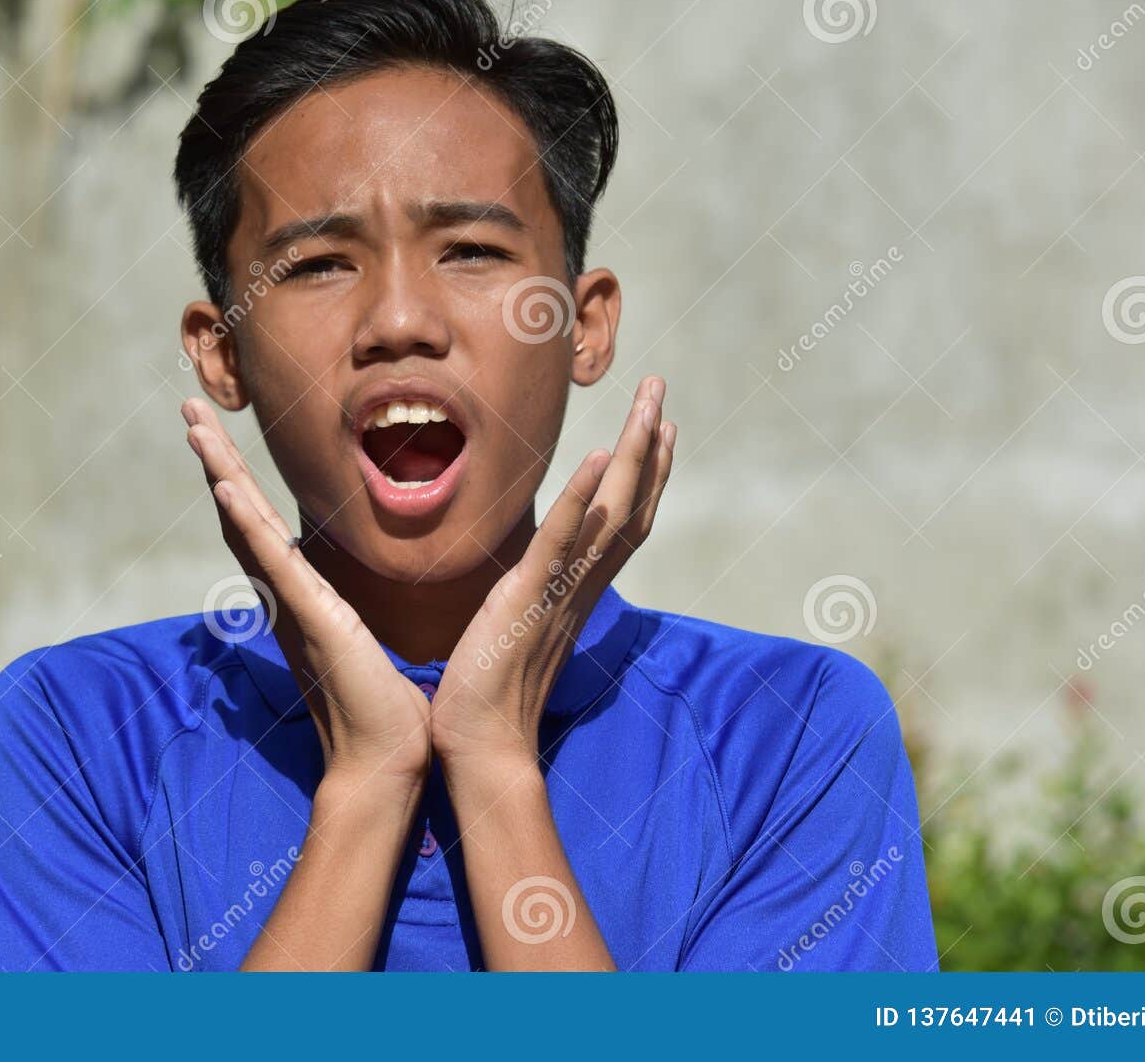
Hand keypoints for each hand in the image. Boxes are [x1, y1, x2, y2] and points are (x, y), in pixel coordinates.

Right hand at [181, 398, 432, 792]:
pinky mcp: (311, 619)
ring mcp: (292, 606)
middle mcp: (285, 597)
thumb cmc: (386, 710)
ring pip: (246, 526)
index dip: (237, 476)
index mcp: (300, 597)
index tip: (218, 432)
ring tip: (195, 426)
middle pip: (239, 513)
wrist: (387, 761)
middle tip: (189, 406)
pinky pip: (272, 564)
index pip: (261, 524)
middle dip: (216, 457)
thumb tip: (351, 609)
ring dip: (220, 470)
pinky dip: (246, 522)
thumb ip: (352, 620)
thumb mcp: (369, 646)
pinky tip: (226, 487)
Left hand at [432, 376, 675, 777]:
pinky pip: (561, 544)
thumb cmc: (486, 698)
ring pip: (611, 515)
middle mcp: (580, 590)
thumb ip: (531, 600)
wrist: (481, 750)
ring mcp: (559, 593)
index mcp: (576, 595)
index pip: (624, 526)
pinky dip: (581, 500)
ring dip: (634, 457)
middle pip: (631, 508)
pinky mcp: (527, 600)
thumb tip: (533, 580)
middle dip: (650, 447)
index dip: (646, 477)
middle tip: (663, 393)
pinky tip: (598, 458)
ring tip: (652, 407)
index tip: (661, 431)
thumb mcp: (514, 632)